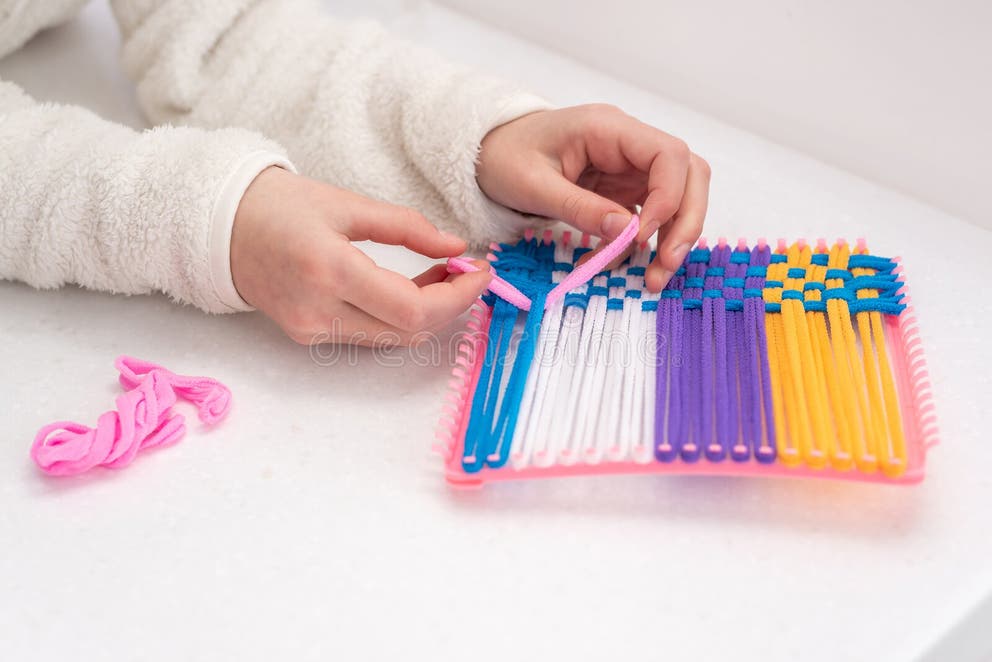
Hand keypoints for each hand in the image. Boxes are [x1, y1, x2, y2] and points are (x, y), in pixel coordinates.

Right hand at [231, 167, 490, 345]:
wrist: (220, 227)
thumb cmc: (281, 205)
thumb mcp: (348, 204)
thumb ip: (408, 227)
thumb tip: (458, 246)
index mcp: (330, 270)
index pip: (413, 309)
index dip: (457, 298)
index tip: (482, 274)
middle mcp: (319, 310)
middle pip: (408, 332)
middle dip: (449, 307)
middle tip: (467, 273)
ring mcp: (311, 329)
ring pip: (392, 338)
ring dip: (427, 314)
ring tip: (443, 276)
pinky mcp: (308, 335)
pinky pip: (369, 336)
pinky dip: (398, 318)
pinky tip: (410, 290)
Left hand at [476, 104, 709, 290]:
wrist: (487, 152)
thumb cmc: (505, 157)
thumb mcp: (534, 186)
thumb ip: (580, 209)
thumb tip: (628, 234)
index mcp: (608, 128)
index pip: (669, 154)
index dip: (670, 197)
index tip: (644, 236)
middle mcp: (627, 144)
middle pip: (688, 174)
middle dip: (686, 222)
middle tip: (667, 264)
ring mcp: (628, 168)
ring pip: (676, 199)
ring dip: (671, 239)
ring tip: (652, 279)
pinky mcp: (621, 190)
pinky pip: (648, 218)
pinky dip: (639, 245)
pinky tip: (610, 264)